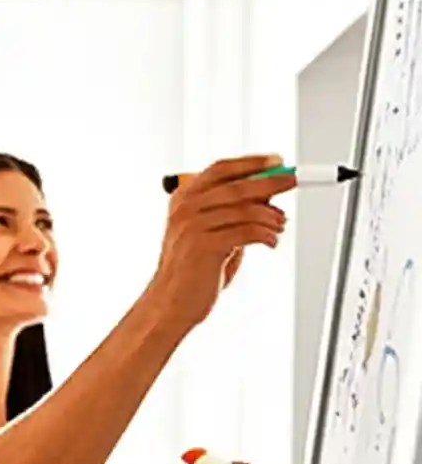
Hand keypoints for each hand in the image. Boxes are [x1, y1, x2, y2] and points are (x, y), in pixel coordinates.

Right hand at [147, 154, 295, 330]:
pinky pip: (247, 232)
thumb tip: (268, 191)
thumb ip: (233, 210)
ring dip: (272, 216)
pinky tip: (271, 241)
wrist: (171, 302)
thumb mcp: (211, 231)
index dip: (251, 163)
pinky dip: (267, 235)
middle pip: (237, 186)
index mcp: (183, 199)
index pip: (220, 170)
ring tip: (280, 224)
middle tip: (292, 181)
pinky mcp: (204, 246)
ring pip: (246, 210)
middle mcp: (185, 209)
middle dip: (271, 182)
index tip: (276, 161)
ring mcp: (192, 227)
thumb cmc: (192, 269)